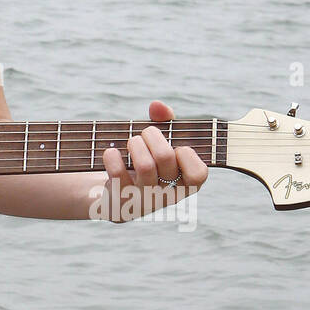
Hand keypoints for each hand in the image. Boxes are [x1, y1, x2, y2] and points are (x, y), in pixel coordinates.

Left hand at [96, 100, 208, 221]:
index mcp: (184, 184)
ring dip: (134, 143)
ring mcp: (145, 202)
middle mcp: (168, 196)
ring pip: (144, 165)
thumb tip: (157, 106)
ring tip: (131, 142)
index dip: (187, 155)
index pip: (198, 174)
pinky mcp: (122, 203)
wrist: (113, 192)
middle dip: (151, 135)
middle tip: (145, 133)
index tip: (176, 147)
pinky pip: (118, 175)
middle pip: (165, 157)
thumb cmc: (143, 161)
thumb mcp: (158, 142)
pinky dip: (112, 157)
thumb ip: (164, 121)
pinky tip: (111, 153)